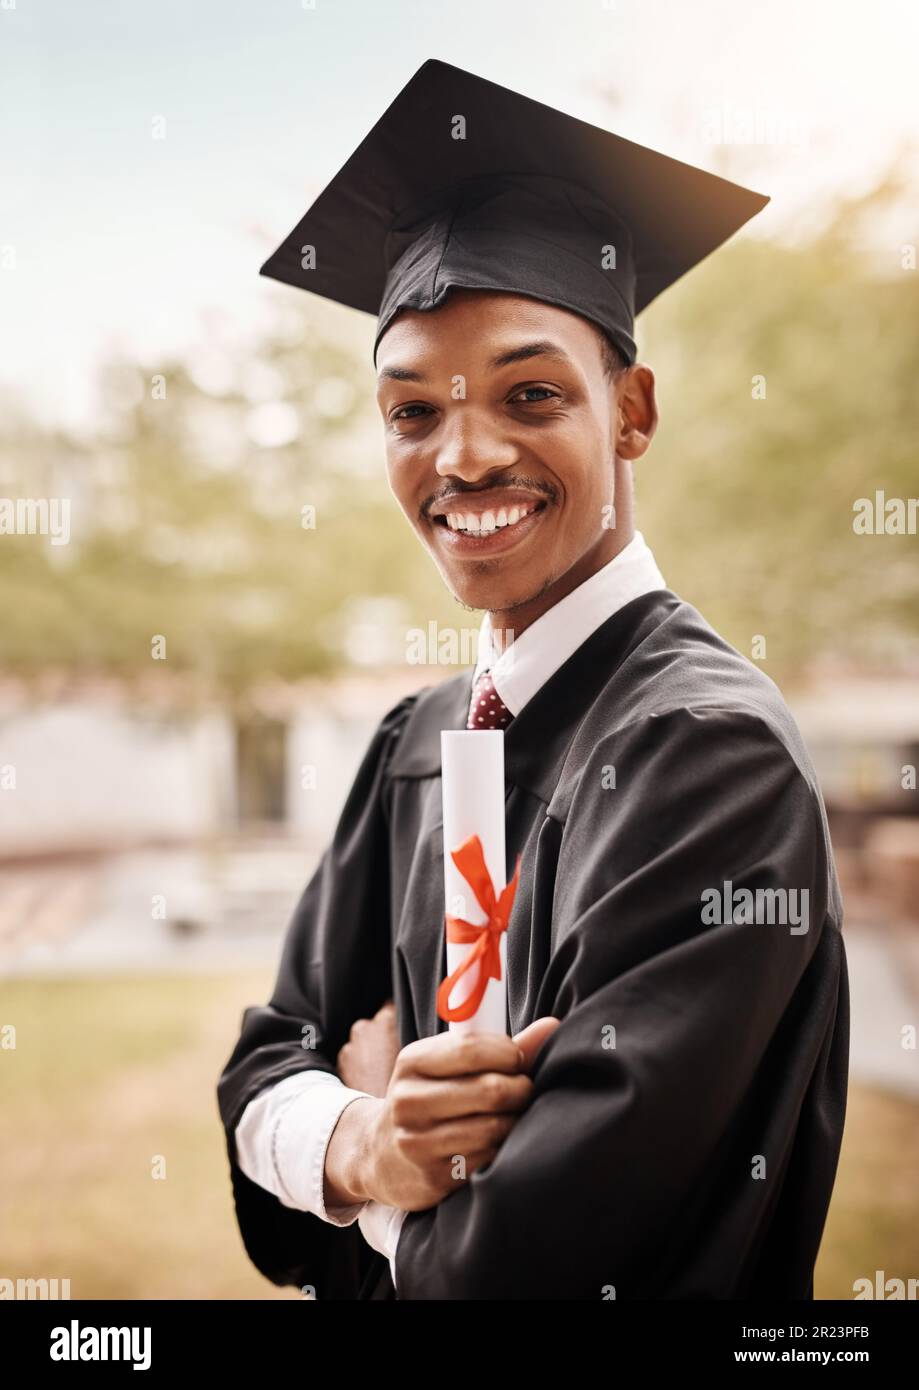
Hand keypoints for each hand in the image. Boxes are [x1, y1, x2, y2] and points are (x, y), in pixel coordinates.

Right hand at [325, 1016, 559, 1213]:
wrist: (378, 1154)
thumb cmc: (427, 1098)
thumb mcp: (445, 1067)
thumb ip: (497, 1049)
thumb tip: (552, 1027)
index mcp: (412, 1062)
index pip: (472, 1049)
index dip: (509, 1053)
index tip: (518, 1060)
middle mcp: (409, 1101)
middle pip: (490, 1090)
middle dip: (521, 1088)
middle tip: (525, 1090)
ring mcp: (418, 1143)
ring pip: (494, 1129)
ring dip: (516, 1122)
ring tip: (515, 1116)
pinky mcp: (432, 1178)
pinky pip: (488, 1160)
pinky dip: (503, 1150)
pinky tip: (500, 1143)